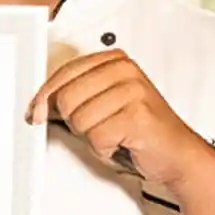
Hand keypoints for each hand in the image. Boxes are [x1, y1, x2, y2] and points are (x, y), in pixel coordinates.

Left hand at [27, 49, 211, 185]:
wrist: (178, 154)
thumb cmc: (142, 130)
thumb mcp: (105, 103)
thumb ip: (77, 94)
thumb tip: (40, 103)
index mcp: (115, 60)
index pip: (64, 72)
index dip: (45, 97)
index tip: (36, 111)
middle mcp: (125, 71)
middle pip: (66, 98)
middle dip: (75, 121)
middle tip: (97, 127)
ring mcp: (133, 91)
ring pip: (79, 120)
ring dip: (92, 137)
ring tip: (113, 134)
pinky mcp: (138, 116)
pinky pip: (97, 138)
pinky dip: (104, 150)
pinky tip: (121, 143)